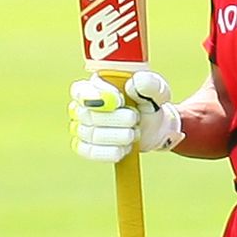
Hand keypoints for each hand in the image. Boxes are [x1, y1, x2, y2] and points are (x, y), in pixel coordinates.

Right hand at [69, 71, 183, 161]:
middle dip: (117, 119)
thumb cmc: (149, 103)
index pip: (80, 91)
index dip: (96, 97)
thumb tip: (133, 84)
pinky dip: (113, 151)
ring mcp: (82, 129)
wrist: (155, 128)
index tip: (119, 101)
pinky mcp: (87, 148)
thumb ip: (149, 83)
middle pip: (88, 115)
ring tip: (135, 132)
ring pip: (93, 135)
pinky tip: (126, 146)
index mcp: (93, 86)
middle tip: (134, 118)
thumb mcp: (156, 90)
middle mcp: (82, 107)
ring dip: (120, 136)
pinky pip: (92, 152)